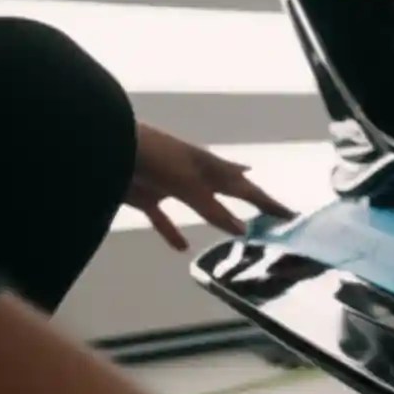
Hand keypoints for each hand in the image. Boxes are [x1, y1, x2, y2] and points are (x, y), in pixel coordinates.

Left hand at [125, 123, 293, 250]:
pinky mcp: (147, 196)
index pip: (246, 189)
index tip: (289, 214)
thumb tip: (242, 230)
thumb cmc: (151, 158)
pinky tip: (183, 249)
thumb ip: (212, 209)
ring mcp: (171, 184)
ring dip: (218, 214)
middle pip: (228, 190)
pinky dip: (174, 233)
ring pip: (201, 203)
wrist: (104, 145)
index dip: (267, 203)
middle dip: (249, 199)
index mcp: (209, 167)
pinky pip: (165, 220)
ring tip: (237, 223)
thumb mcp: (187, 185)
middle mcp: (195, 174)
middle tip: (271, 210)